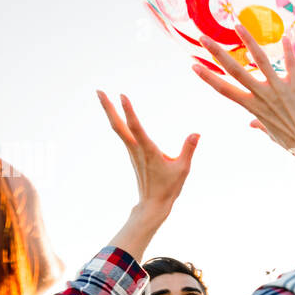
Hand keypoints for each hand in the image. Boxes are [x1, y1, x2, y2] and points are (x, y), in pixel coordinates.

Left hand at [96, 92, 198, 215]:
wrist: (153, 203)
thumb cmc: (169, 187)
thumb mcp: (183, 169)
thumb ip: (189, 149)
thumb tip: (196, 133)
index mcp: (148, 150)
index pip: (135, 127)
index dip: (128, 111)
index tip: (121, 95)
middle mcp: (136, 149)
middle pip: (118, 125)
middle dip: (108, 108)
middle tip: (98, 90)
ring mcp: (132, 151)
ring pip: (118, 128)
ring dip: (110, 112)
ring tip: (103, 96)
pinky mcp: (133, 153)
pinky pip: (123, 133)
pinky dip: (117, 121)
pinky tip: (116, 115)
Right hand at [191, 26, 294, 188]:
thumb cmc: (293, 142)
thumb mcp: (272, 134)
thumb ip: (260, 125)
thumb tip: (252, 125)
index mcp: (253, 108)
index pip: (224, 90)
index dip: (208, 77)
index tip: (193, 65)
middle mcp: (262, 96)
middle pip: (234, 70)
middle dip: (216, 53)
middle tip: (202, 37)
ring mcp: (278, 90)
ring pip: (259, 60)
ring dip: (248, 41)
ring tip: (237, 25)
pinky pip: (291, 65)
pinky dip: (289, 51)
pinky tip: (286, 36)